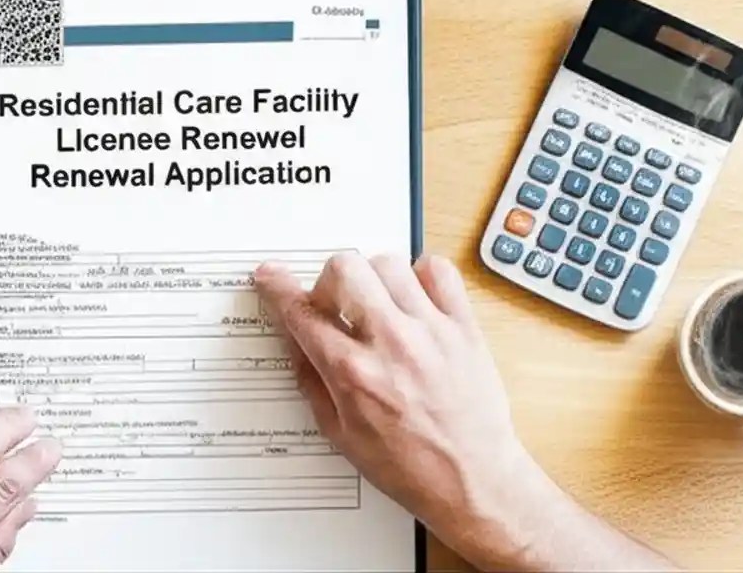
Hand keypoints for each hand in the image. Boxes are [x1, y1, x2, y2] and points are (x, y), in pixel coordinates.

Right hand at [253, 253, 536, 563]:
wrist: (472, 480)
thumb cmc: (409, 466)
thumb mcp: (340, 433)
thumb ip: (311, 380)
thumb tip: (294, 339)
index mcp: (352, 374)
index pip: (302, 313)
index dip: (277, 288)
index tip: (270, 276)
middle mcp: (390, 344)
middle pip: (344, 269)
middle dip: (327, 280)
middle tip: (334, 305)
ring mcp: (431, 330)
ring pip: (388, 262)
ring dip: (372, 279)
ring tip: (377, 305)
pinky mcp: (464, 327)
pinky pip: (439, 270)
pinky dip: (422, 275)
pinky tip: (415, 300)